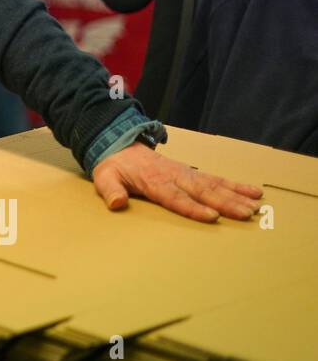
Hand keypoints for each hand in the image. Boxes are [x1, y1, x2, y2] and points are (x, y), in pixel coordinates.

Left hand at [92, 143, 262, 222]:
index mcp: (153, 181)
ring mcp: (185, 173)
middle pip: (202, 191)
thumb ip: (111, 190)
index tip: (211, 216)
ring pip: (214, 185)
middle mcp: (174, 176)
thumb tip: (116, 203)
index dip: (193, 207)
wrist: (119, 144)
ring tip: (256, 206)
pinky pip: (216, 179)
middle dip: (225, 203)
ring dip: (235, 195)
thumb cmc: (114, 166)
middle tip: (245, 214)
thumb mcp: (105, 177)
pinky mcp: (191, 172)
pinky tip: (253, 192)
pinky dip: (235, 185)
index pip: (175, 197)